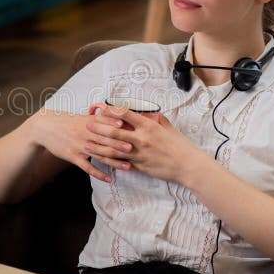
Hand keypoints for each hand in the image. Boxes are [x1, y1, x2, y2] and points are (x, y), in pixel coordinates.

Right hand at [30, 109, 133, 182]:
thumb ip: (101, 118)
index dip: (119, 127)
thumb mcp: (83, 117)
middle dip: (120, 145)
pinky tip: (108, 179)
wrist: (45, 128)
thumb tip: (122, 118)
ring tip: (128, 167)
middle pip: (105, 140)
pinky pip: (87, 167)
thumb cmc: (67, 122)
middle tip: (135, 150)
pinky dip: (98, 173)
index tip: (132, 129)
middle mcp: (85, 133)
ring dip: (114, 161)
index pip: (106, 124)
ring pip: (99, 154)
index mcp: (89, 121)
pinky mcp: (73, 157)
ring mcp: (79, 146)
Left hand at [85, 106, 201, 183]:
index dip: (112, 110)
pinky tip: (99, 159)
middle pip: (114, 131)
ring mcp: (139, 153)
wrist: (187, 165)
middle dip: (99, 128)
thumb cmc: (180, 146)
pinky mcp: (139, 165)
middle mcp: (141, 139)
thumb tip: (148, 113)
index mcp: (149, 126)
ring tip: (86, 144)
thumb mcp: (169, 127)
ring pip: (113, 149)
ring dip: (98, 146)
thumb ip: (156, 120)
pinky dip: (109, 160)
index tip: (101, 108)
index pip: (126, 114)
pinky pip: (121, 162)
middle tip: (87, 125)